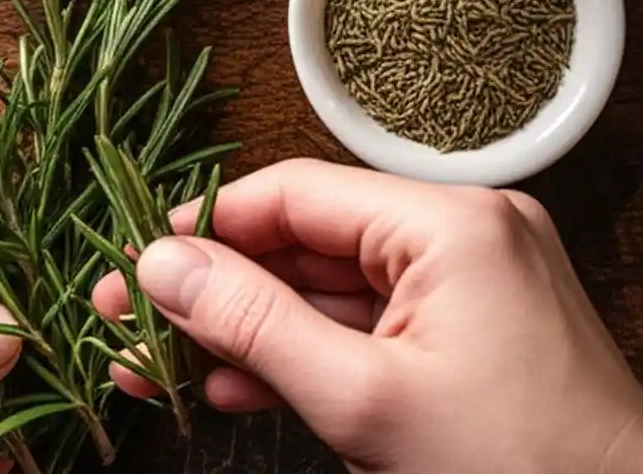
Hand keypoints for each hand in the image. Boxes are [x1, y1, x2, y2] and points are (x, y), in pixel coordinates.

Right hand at [93, 159, 642, 473]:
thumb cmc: (513, 471)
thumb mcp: (363, 400)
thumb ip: (255, 323)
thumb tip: (160, 265)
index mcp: (451, 222)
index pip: (296, 195)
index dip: (204, 228)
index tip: (131, 264)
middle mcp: (464, 231)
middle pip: (308, 242)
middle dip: (217, 290)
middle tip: (129, 324)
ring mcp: (471, 282)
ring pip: (332, 291)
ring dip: (252, 330)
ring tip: (159, 366)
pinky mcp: (471, 331)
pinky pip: (370, 327)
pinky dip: (308, 355)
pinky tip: (235, 384)